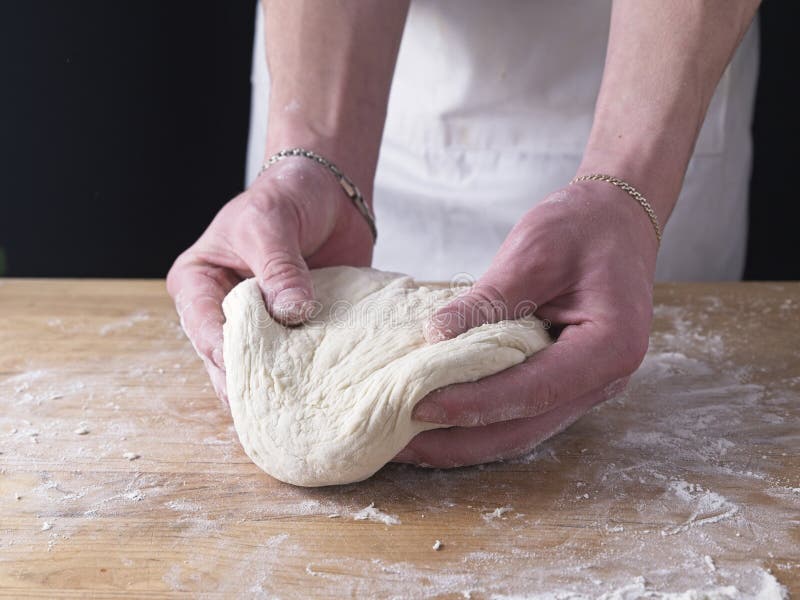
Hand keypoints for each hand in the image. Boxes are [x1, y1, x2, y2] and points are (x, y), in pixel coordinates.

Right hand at [167, 158, 373, 401]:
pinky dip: (306, 374)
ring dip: (277, 384)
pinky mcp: (295, 330)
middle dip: (248, 381)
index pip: (203, 326)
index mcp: (199, 283)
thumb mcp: (271, 223)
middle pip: (226, 358)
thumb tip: (291, 313)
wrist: (330, 192)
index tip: (249, 370)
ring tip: (296, 408)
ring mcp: (261, 324)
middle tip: (272, 407)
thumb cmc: (286, 196)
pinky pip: (297, 359)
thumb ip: (279, 268)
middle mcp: (224, 310)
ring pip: (260, 366)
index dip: (224, 351)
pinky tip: (320, 391)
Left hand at [395, 181, 659, 466]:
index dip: (475, 403)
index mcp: (610, 347)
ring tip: (410, 446)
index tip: (420, 406)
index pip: (534, 389)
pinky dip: (480, 422)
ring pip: (522, 430)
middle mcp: (604, 379)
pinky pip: (521, 413)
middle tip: (400, 446)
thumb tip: (436, 335)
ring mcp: (585, 386)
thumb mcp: (534, 252)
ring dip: (466, 442)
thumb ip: (489, 298)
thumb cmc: (583, 227)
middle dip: (460, 441)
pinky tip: (440, 423)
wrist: (616, 219)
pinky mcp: (564, 381)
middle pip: (526, 427)